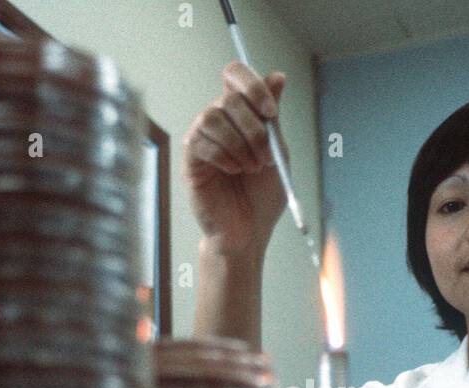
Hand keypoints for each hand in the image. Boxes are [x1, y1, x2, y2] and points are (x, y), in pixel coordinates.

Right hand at [182, 62, 288, 258]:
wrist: (250, 231)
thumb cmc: (263, 195)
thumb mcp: (277, 151)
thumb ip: (273, 116)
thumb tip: (278, 76)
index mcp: (240, 114)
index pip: (235, 75)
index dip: (252, 85)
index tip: (271, 112)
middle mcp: (217, 120)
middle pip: (228, 98)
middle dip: (254, 128)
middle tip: (266, 158)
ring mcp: (201, 138)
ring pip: (213, 117)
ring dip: (239, 144)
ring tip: (251, 169)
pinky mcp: (190, 159)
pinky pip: (202, 142)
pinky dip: (224, 156)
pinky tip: (233, 173)